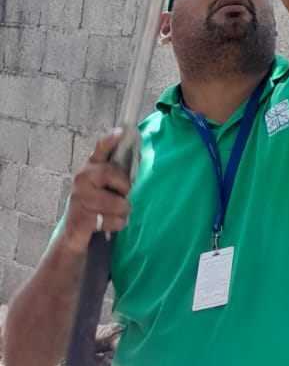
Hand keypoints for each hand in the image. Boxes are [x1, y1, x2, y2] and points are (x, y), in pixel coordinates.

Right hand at [60, 132, 131, 254]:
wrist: (73, 233)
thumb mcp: (105, 185)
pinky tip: (108, 224)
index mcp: (91, 166)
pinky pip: (113, 220)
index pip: (100, 148)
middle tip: (121, 196)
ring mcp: (79, 199)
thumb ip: (117, 172)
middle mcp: (82, 178)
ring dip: (123, 211)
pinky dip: (117, 224)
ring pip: (118, 202)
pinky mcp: (81, 220)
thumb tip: (138, 156)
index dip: (110, 140)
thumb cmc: (96, 204)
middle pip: (115, 175)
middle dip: (125, 188)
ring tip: (114, 213)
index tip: (121, 131)